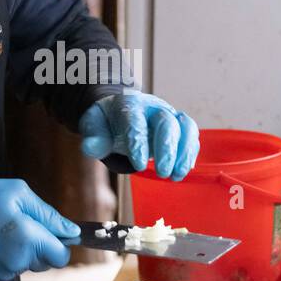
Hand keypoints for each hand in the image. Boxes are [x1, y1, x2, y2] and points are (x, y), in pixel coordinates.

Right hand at [0, 179, 78, 280]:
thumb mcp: (18, 193)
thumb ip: (49, 214)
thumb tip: (71, 231)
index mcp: (29, 239)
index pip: (62, 256)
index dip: (60, 243)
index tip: (52, 232)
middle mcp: (19, 261)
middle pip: (46, 262)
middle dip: (42, 246)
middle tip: (24, 226)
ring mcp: (4, 272)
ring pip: (27, 265)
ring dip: (24, 252)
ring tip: (5, 231)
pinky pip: (10, 269)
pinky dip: (8, 257)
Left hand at [78, 90, 199, 179]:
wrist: (121, 111)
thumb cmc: (108, 122)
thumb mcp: (94, 126)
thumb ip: (94, 138)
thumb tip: (89, 147)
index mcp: (129, 105)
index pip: (135, 122)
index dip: (138, 143)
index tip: (138, 165)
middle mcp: (152, 107)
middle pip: (166, 122)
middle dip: (166, 149)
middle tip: (163, 173)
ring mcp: (169, 114)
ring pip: (185, 126)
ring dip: (184, 152)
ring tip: (177, 175)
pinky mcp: (179, 124)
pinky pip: (191, 135)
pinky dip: (190, 152)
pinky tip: (184, 170)